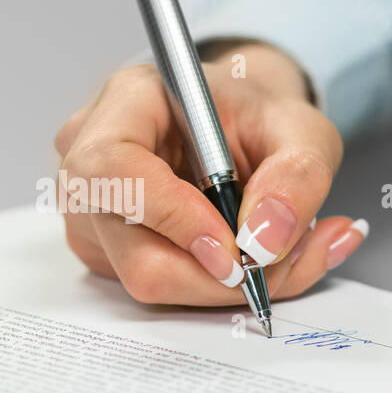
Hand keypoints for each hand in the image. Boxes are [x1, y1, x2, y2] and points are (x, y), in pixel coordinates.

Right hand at [53, 41, 366, 305]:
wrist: (243, 131)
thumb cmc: (258, 119)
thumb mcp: (301, 129)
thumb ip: (297, 176)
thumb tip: (264, 242)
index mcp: (126, 102)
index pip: (114, 167)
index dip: (173, 217)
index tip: (237, 248)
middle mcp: (91, 160)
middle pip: (131, 246)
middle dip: (215, 271)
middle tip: (280, 258)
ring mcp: (90, 214)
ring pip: (147, 278)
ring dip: (223, 284)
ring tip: (276, 251)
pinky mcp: (107, 252)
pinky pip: (158, 290)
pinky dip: (215, 287)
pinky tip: (245, 257)